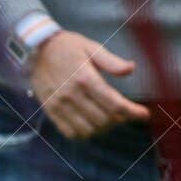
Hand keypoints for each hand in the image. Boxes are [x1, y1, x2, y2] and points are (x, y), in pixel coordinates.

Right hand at [30, 30, 150, 138]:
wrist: (36, 50)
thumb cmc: (67, 47)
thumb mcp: (91, 47)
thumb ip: (111, 61)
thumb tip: (131, 69)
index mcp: (85, 78)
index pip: (114, 103)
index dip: (132, 112)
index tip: (144, 114)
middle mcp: (73, 95)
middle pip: (104, 119)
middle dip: (120, 119)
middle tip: (125, 113)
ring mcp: (61, 105)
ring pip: (89, 129)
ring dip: (104, 128)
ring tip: (109, 119)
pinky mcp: (52, 112)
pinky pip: (71, 132)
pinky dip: (85, 134)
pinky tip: (91, 125)